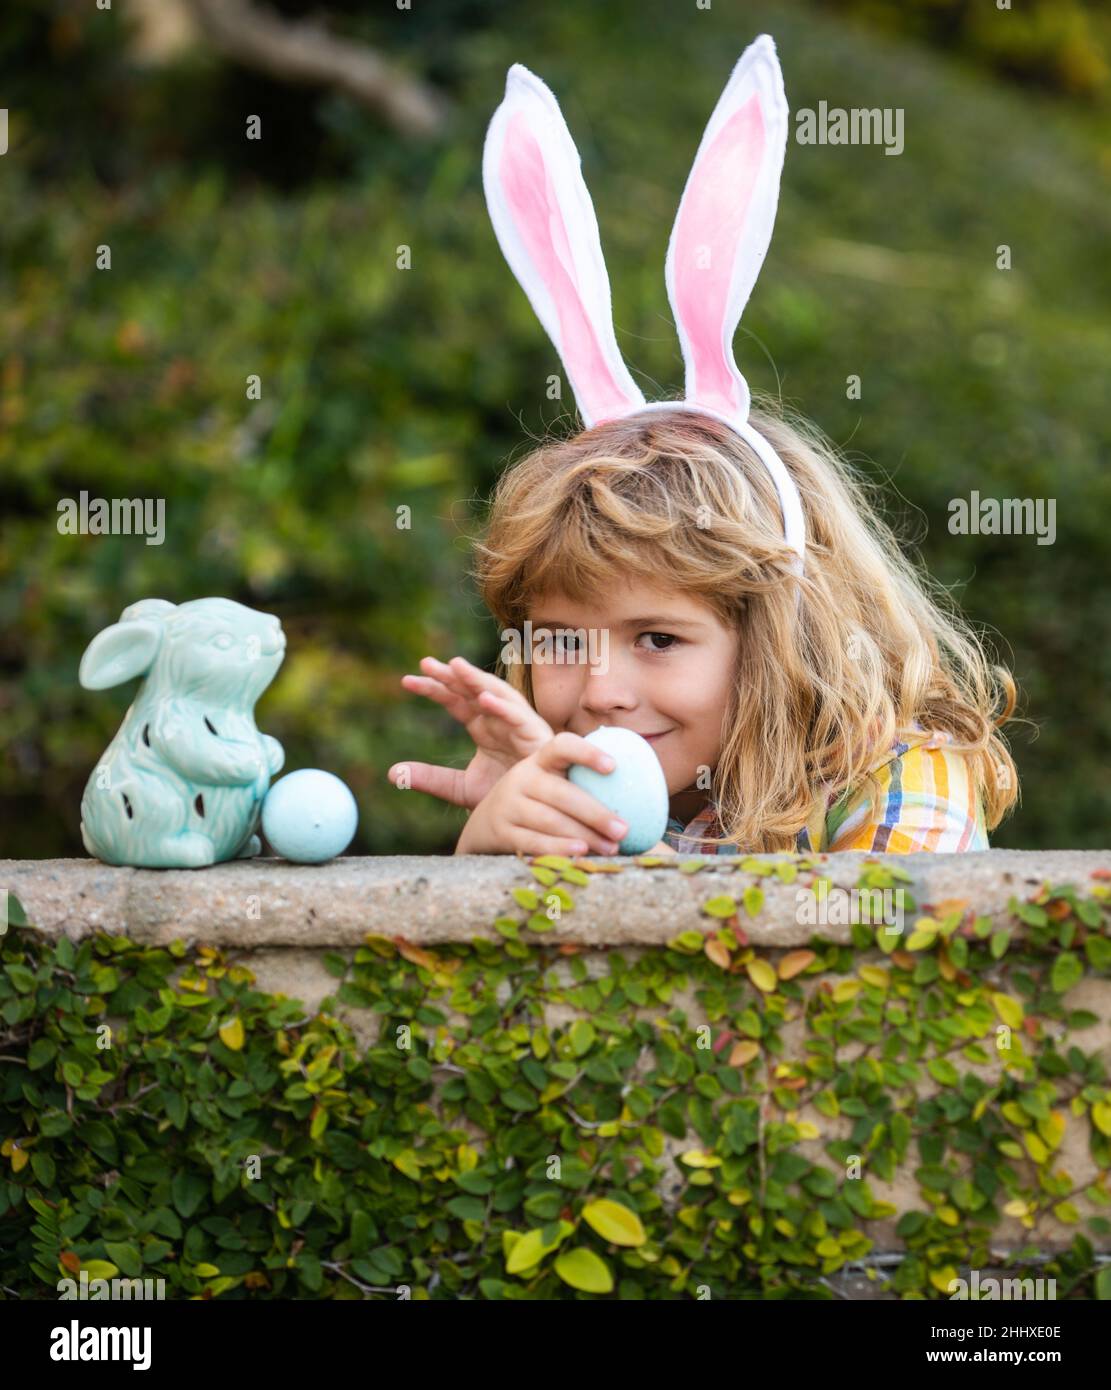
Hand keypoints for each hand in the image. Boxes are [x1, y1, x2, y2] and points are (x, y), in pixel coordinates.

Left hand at [388, 656, 552, 810]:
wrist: (537, 818)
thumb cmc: (507, 797)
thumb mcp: (461, 788)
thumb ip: (431, 779)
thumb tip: (391, 772)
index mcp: (483, 726)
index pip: (455, 701)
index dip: (434, 689)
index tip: (406, 682)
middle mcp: (500, 720)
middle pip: (473, 690)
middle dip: (451, 675)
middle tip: (425, 663)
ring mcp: (520, 726)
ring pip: (498, 695)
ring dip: (477, 680)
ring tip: (456, 667)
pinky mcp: (538, 738)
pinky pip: (520, 718)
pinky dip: (503, 708)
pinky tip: (484, 699)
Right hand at [455, 732, 630, 856]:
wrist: (485, 825)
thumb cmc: (538, 802)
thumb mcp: (552, 783)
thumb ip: (583, 781)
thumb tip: (643, 786)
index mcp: (540, 760)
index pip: (562, 746)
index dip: (587, 753)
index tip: (614, 767)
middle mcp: (521, 778)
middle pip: (561, 794)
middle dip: (596, 813)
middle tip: (624, 829)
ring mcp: (508, 805)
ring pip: (550, 820)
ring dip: (584, 836)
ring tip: (612, 847)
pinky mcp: (502, 831)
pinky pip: (533, 842)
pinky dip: (558, 849)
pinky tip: (581, 854)